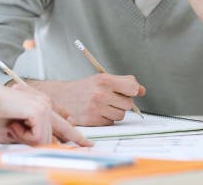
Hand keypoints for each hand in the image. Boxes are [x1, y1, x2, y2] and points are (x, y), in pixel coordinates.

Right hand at [0, 81, 90, 145]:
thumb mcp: (17, 129)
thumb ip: (34, 135)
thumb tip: (49, 146)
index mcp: (39, 104)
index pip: (62, 122)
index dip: (74, 135)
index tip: (86, 144)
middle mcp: (45, 102)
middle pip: (63, 130)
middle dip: (68, 141)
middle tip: (76, 145)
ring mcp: (44, 106)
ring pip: (46, 139)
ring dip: (26, 139)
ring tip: (13, 127)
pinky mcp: (39, 111)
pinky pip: (38, 138)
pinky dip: (23, 137)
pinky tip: (13, 125)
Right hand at [30, 74, 145, 125]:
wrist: (61, 97)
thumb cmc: (82, 88)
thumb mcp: (101, 79)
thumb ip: (123, 82)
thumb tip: (141, 90)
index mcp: (103, 80)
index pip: (132, 87)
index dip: (134, 90)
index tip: (130, 91)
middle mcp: (100, 94)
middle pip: (128, 103)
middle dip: (122, 102)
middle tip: (111, 98)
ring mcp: (97, 108)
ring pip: (121, 115)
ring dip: (115, 111)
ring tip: (103, 105)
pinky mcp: (93, 121)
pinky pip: (111, 122)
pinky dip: (106, 119)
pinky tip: (97, 112)